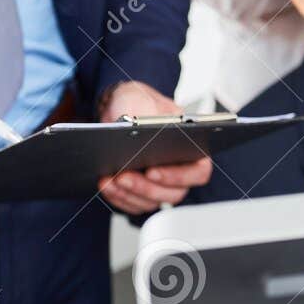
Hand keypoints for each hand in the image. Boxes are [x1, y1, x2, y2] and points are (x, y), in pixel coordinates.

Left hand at [95, 81, 211, 213]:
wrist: (119, 109)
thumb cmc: (138, 102)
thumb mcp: (142, 100)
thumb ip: (145, 113)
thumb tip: (142, 131)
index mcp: (191, 145)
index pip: (198, 171)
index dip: (179, 176)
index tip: (152, 170)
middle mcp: (179, 168)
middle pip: (173, 193)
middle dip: (145, 188)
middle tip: (124, 176)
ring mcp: (160, 183)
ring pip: (151, 201)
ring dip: (128, 193)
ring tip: (109, 178)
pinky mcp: (140, 192)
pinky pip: (133, 204)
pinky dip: (118, 197)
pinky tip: (104, 183)